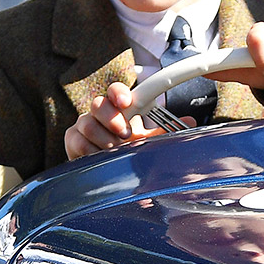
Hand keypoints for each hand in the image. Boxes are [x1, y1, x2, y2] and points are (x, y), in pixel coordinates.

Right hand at [65, 81, 192, 159]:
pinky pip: (76, 141)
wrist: (105, 170)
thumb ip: (163, 132)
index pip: (116, 92)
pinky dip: (89, 149)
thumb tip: (190, 121)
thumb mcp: (145, 141)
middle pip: (98, 104)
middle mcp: (98, 115)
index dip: (119, 93)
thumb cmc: (125, 150)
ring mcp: (83, 127)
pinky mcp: (72, 142)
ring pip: (87, 123)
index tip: (126, 102)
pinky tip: (99, 157)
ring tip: (114, 150)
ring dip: (103, 139)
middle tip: (125, 134)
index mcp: (117, 109)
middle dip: (112, 118)